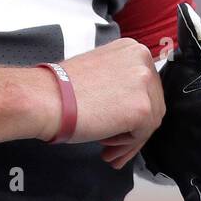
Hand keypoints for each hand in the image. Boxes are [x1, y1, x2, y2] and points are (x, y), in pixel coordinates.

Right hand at [35, 38, 164, 152]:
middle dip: (134, 129)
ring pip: (150, 122)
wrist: (48, 98)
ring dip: (128, 141)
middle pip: (152, 103)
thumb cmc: (62, 88)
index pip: (146, 85)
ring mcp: (144, 82)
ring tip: (109, 152)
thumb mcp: (100, 70)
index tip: (121, 126)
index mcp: (131, 48)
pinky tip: (107, 147)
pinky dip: (125, 146)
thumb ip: (120, 81)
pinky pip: (142, 135)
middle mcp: (142, 59)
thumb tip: (130, 105)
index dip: (133, 111)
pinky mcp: (143, 108)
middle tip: (114, 146)